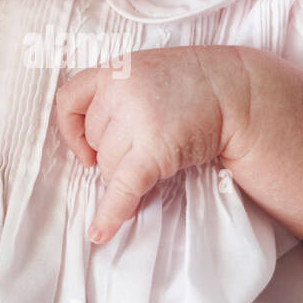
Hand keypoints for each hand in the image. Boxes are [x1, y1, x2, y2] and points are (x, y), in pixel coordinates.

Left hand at [54, 45, 249, 244]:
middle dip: (116, 151)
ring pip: (108, 167)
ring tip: (159, 155)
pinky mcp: (154, 150)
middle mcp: (120, 91)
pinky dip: (111, 213)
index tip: (85, 148)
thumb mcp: (142, 71)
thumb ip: (113, 93)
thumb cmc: (188, 85)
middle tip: (149, 141)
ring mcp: (137, 120)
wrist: (234, 91)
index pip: (69, 101)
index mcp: (114, 70)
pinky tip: (100, 233)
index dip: (71, 130)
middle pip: (95, 142)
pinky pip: (123, 187)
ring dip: (129, 172)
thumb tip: (86, 149)